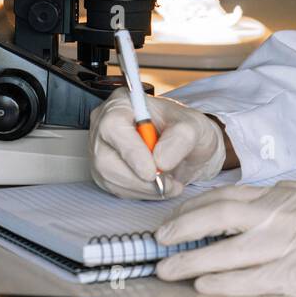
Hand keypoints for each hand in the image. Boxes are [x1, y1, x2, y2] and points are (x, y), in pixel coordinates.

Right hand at [88, 89, 226, 199]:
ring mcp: (102, 149)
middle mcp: (104, 124)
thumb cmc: (185, 129)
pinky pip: (115, 189)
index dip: (131, 152)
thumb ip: (180, 138)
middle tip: (168, 183)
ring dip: (143, 188)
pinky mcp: (104, 171)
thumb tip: (160, 161)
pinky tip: (160, 187)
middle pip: (106, 158)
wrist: (185, 146)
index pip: (114, 126)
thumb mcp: (194, 126)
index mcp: (122, 103)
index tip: (152, 172)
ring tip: (170, 184)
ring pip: (109, 177)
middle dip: (139, 178)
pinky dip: (141, 193)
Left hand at [153, 180, 295, 296]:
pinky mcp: (294, 275)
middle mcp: (280, 215)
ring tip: (168, 267)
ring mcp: (286, 245)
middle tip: (160, 238)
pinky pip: (251, 279)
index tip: (175, 217)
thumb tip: (252, 200)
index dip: (195, 206)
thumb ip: (284, 196)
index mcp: (283, 195)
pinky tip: (203, 284)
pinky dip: (223, 281)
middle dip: (184, 226)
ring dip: (192, 259)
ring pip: (228, 249)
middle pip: (220, 215)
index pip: (229, 195)